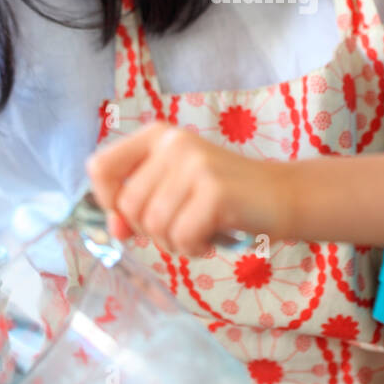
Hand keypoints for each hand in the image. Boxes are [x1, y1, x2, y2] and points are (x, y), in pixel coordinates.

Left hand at [85, 122, 287, 255]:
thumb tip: (114, 229)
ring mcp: (195, 165)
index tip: (130, 217)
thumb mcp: (174, 191)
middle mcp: (173, 143)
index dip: (107, 201)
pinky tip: (212, 237)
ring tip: (200, 230)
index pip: (100, 167)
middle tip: (181, 227)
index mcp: (157, 136)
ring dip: (175, 242)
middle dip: (150, 231)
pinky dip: (194, 248)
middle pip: (127, 206)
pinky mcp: (215, 191)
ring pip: (153, 225)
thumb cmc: (224, 197)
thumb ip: (137, 204)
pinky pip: (181, 237)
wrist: (283, 195)